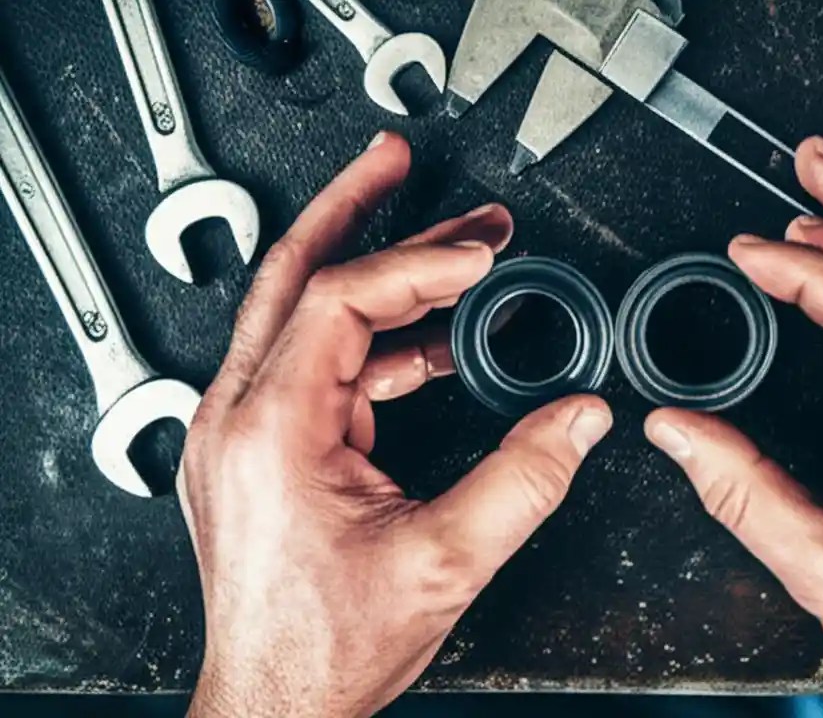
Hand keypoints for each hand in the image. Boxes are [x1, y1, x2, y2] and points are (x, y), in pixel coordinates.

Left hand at [180, 132, 612, 717]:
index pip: (343, 298)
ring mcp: (244, 432)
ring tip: (453, 254)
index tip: (481, 250)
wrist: (273, 706)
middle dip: (356, 209)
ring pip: (304, 314)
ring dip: (380, 280)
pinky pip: (319, 366)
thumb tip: (581, 419)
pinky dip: (378, 343)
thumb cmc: (320, 651)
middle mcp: (240, 417)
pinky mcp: (262, 451)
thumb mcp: (444, 563)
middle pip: (295, 273)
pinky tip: (438, 343)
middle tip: (399, 159)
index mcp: (270, 429)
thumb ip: (523, 481)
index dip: (420, 263)